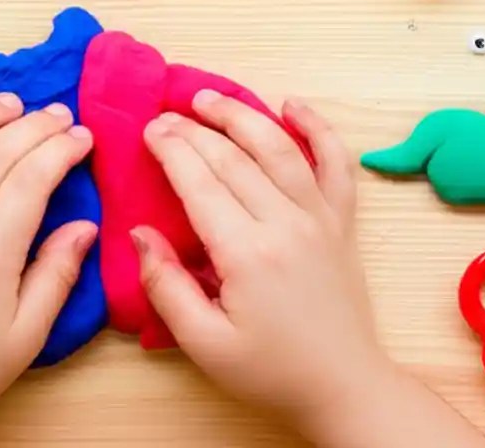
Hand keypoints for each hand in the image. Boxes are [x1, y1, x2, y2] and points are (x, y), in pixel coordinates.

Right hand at [137, 91, 484, 447]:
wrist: (343, 386)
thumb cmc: (270, 371)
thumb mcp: (204, 344)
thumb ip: (167, 286)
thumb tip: (141, 234)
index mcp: (248, 254)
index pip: (201, 184)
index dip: (172, 151)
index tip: (149, 130)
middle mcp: (286, 224)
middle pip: (235, 159)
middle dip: (195, 130)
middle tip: (164, 113)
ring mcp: (320, 219)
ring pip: (280, 149)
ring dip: (243, 116)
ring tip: (210, 97)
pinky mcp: (342, 223)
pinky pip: (335, 163)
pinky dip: (318, 128)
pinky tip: (294, 105)